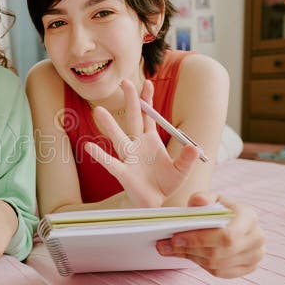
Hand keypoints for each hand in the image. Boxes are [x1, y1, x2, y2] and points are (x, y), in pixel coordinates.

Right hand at [84, 79, 198, 206]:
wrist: (154, 203)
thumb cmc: (166, 183)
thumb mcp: (182, 170)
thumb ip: (187, 158)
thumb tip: (194, 147)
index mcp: (151, 140)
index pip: (149, 116)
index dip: (148, 99)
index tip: (147, 81)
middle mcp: (137, 145)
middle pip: (133, 119)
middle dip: (131, 101)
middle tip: (124, 82)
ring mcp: (128, 158)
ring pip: (118, 137)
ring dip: (109, 124)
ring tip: (99, 110)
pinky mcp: (123, 173)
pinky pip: (110, 162)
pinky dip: (100, 155)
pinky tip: (89, 146)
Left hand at [156, 192, 265, 277]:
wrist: (228, 220)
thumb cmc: (217, 209)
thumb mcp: (209, 198)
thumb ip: (202, 198)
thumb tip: (199, 201)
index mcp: (249, 216)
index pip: (226, 235)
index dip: (199, 239)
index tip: (175, 237)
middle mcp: (256, 237)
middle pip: (219, 252)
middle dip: (190, 249)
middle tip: (167, 245)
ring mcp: (255, 255)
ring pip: (218, 264)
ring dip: (192, 257)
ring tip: (173, 249)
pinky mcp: (249, 267)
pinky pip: (221, 273)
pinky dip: (202, 265)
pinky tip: (189, 255)